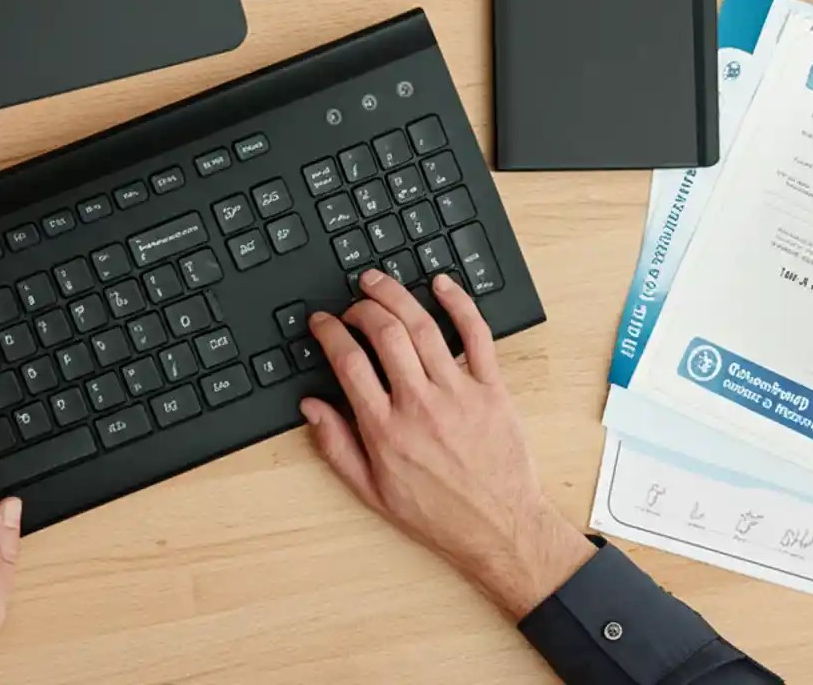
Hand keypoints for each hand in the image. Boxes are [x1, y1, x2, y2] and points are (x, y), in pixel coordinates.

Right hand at [302, 270, 593, 618]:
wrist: (499, 529)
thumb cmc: (438, 515)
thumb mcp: (372, 492)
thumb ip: (336, 447)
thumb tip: (312, 409)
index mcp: (385, 430)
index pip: (349, 362)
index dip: (329, 333)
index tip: (322, 323)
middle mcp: (420, 405)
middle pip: (384, 333)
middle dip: (361, 307)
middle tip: (351, 304)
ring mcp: (459, 393)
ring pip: (423, 327)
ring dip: (397, 295)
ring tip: (379, 283)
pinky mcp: (493, 389)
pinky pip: (477, 335)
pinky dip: (459, 304)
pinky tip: (442, 285)